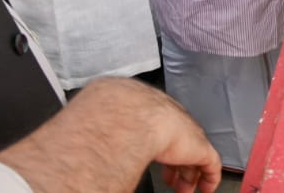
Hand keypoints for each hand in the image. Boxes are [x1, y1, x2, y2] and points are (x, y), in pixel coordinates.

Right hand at [0, 77, 221, 192]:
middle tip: (170, 177)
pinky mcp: (194, 143)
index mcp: (127, 99)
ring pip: (189, 146)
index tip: (144, 155)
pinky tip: (205, 188)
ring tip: (184, 187)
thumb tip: (76, 150)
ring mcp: (178, 123)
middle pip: (169, 132)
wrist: (120, 123)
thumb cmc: (93, 127)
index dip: (146, 139)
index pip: (144, 118)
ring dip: (187, 170)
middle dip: (170, 156)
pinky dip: (207, 176)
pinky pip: (207, 160)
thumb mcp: (90, 124)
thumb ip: (90, 132)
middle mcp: (157, 109)